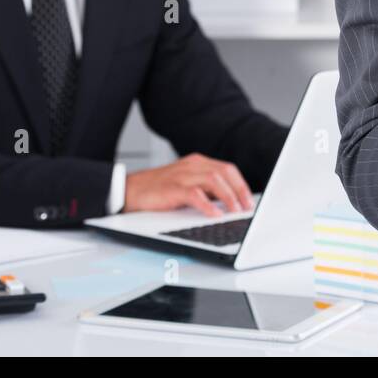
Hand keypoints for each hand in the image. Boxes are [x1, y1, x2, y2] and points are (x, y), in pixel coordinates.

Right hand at [122, 153, 254, 216]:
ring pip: (213, 180)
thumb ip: (205, 189)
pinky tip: (214, 214)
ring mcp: (182, 175)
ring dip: (228, 197)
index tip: (248, 200)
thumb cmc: (158, 190)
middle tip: (246, 208)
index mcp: (197, 163)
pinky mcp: (172, 188)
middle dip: (239, 190)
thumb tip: (228, 202)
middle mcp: (192, 165)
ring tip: (235, 211)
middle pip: (224, 172)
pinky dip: (207, 204)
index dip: (241, 184)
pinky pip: (194, 193)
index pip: (227, 169)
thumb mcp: (186, 184)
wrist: (129, 190)